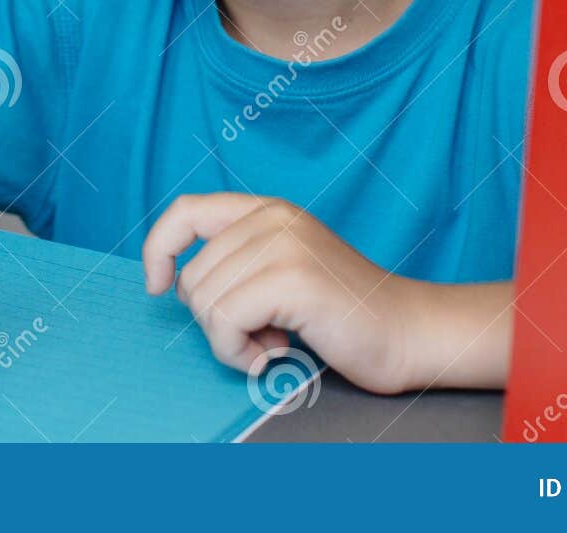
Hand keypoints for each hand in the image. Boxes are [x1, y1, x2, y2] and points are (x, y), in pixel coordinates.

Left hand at [143, 193, 423, 393]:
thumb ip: (237, 263)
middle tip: (263, 336)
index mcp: (268, 209)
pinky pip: (224, 323)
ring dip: (230, 343)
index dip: (158, 248)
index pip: (186, 210)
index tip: (158, 288)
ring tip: (273, 344)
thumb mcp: (283, 270)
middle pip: (192, 277)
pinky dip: (239, 354)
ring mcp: (284, 245)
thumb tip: (173, 283)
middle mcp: (274, 218)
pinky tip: (274, 356)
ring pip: (204, 303)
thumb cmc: (343, 315)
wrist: (408, 334)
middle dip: (215, 323)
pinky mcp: (292, 280)